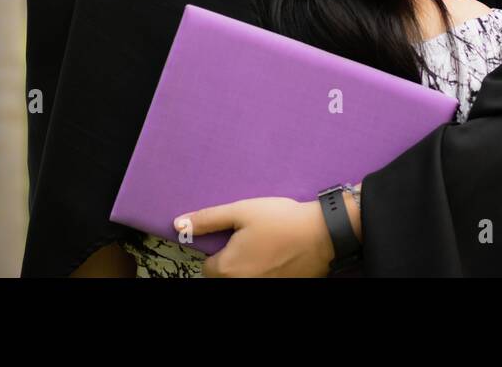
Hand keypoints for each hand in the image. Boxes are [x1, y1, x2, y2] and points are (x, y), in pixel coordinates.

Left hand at [173, 197, 333, 277]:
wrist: (324, 235)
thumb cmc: (280, 220)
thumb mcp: (241, 211)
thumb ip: (208, 219)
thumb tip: (178, 224)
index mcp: (227, 269)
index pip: (207, 267)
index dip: (218, 250)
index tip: (235, 237)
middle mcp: (241, 286)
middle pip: (225, 276)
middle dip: (233, 262)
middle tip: (252, 241)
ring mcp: (262, 289)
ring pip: (244, 280)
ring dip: (249, 268)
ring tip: (267, 248)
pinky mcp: (281, 289)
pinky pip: (263, 281)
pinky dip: (266, 272)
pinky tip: (279, 258)